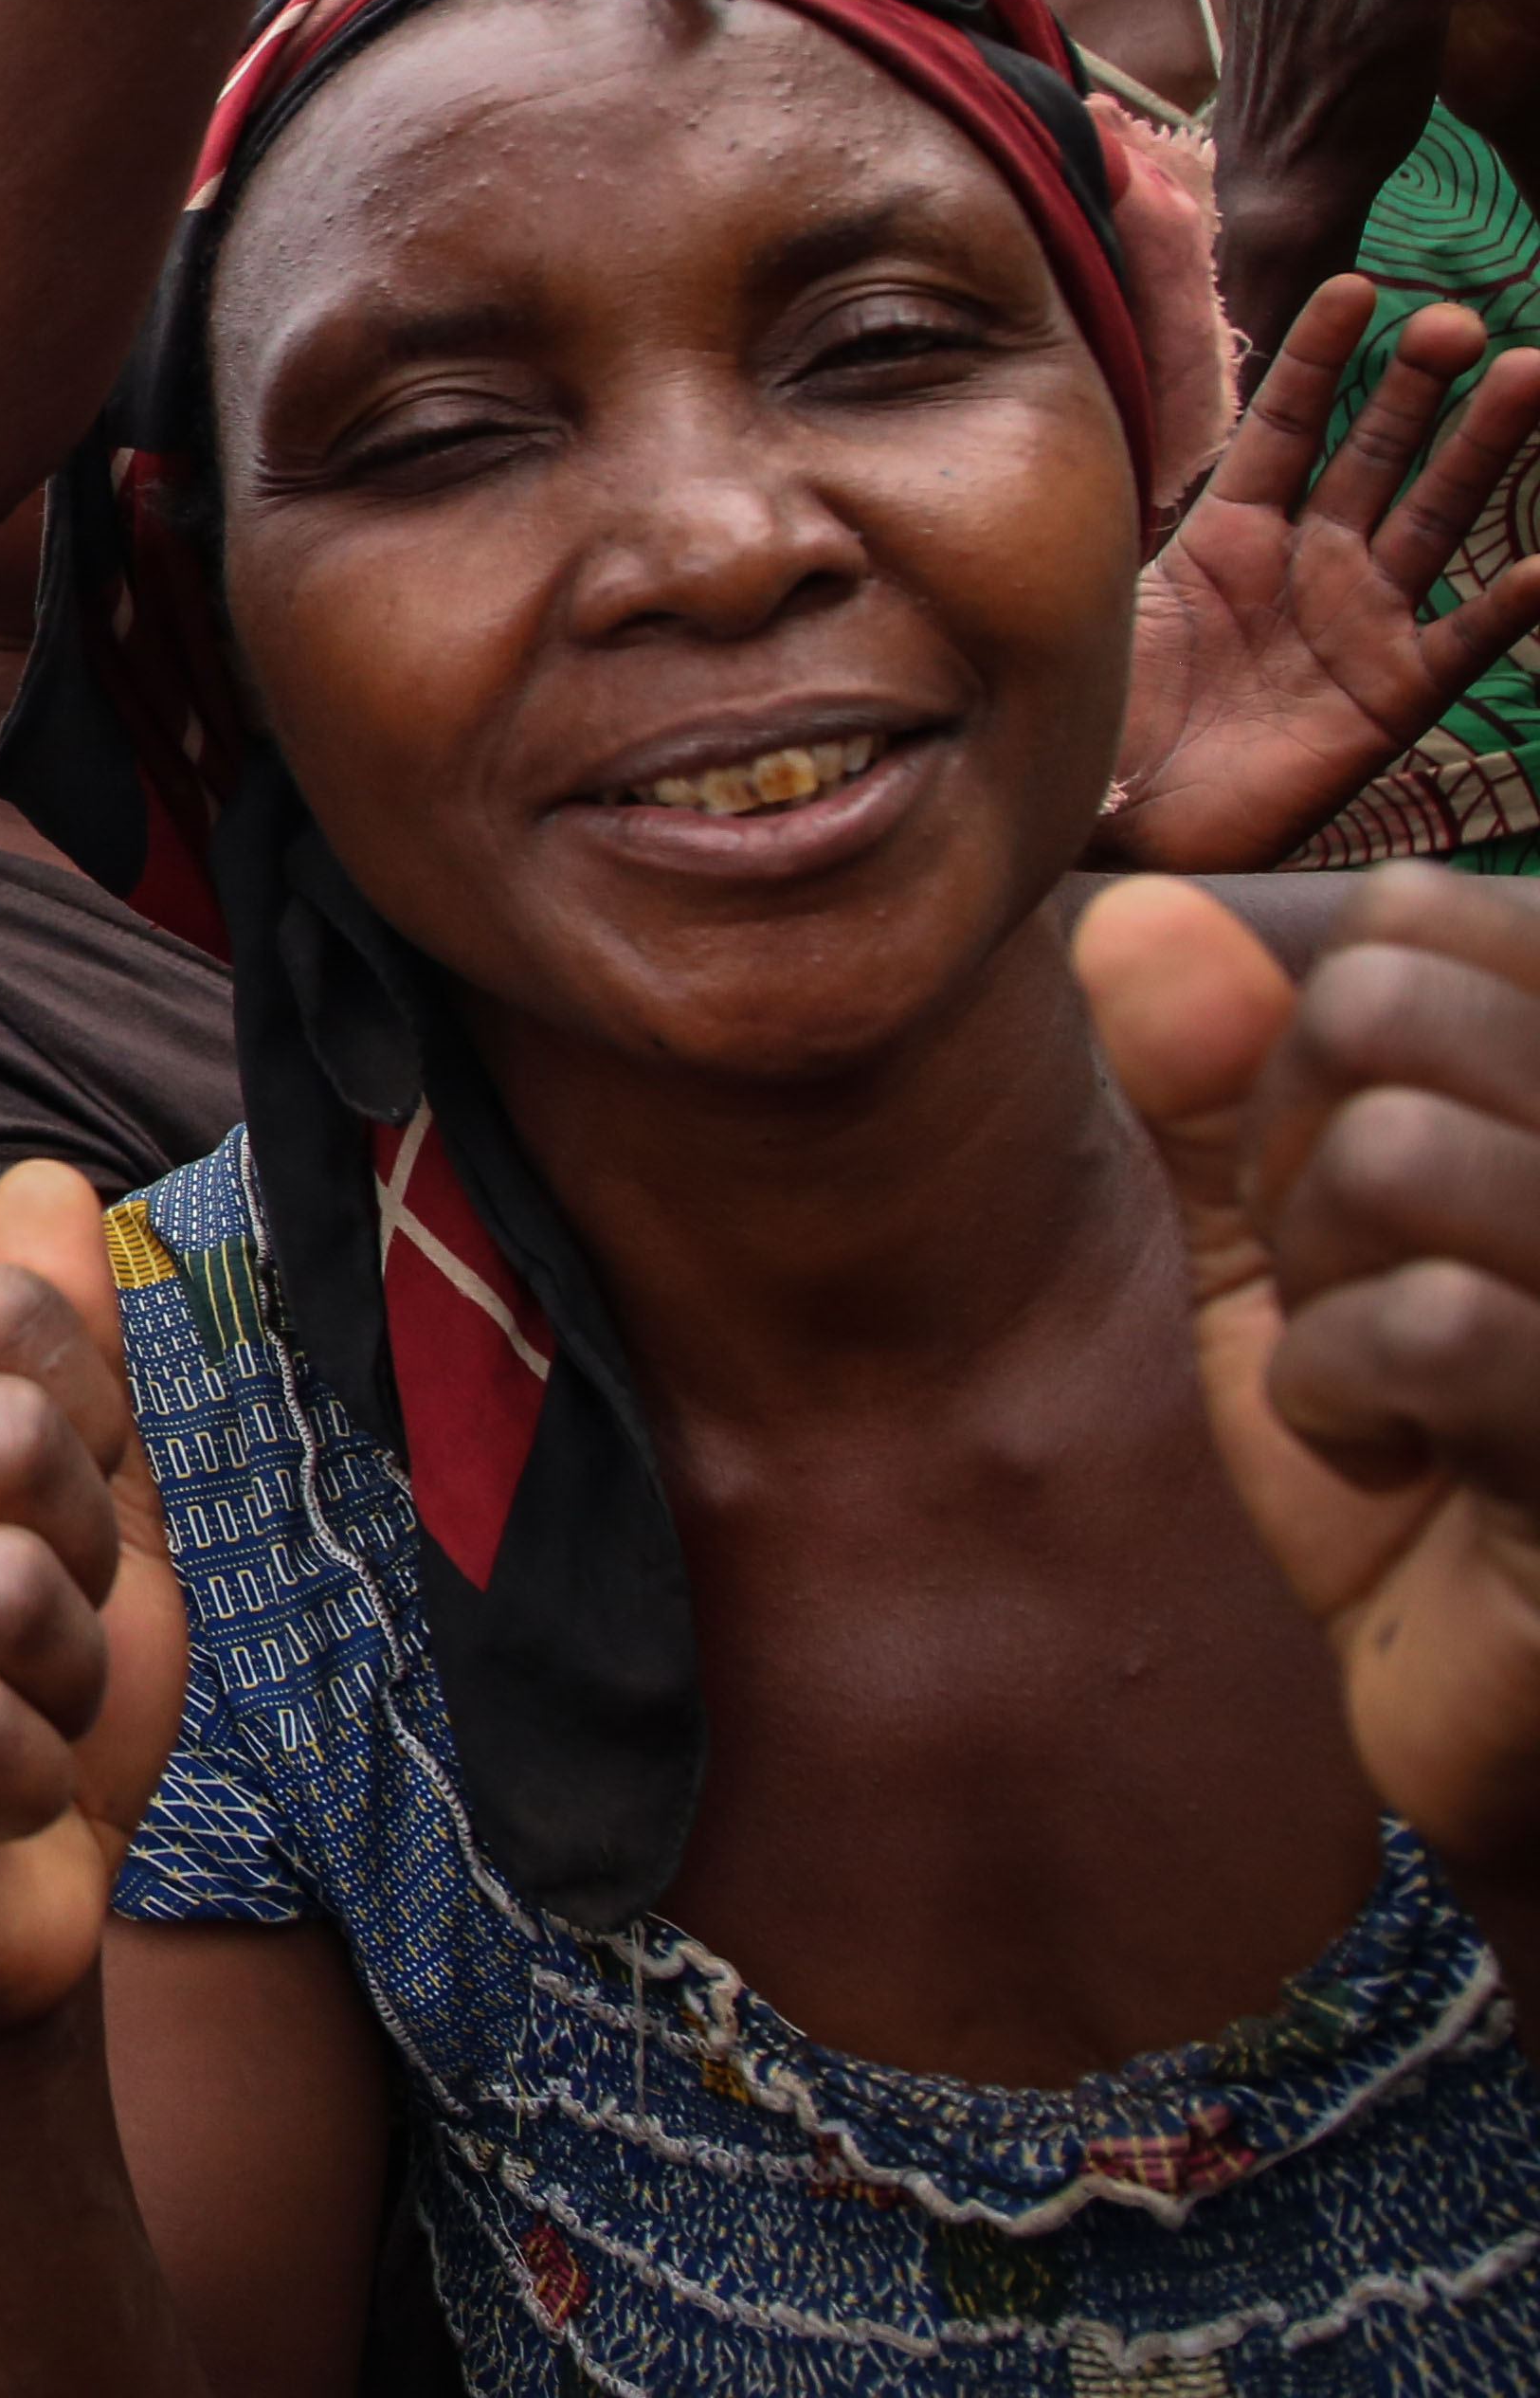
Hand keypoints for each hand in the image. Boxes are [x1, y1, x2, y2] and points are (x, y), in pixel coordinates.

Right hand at [0, 1161, 185, 2040]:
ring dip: (69, 1685)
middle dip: (84, 1565)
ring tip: (14, 1726)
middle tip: (37, 1647)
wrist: (18, 1909)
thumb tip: (44, 1173)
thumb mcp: (92, 1505)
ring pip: (8, 1587)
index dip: (88, 1429)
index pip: (1, 1316)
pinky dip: (32, 1780)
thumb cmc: (45, 1696)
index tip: (53, 1529)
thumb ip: (67, 1346)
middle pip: (9, 1436)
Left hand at [1079, 869, 1539, 1960]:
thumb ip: (1213, 1070)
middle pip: (1389, 1003)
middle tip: (1355, 1300)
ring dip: (1317, 1289)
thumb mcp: (1278, 1235)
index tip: (1345, 1204)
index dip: (1308, 1059)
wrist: (1488, 1701)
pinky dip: (1346, 1396)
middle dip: (1296, 1166)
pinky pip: (1437, 1325)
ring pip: (1401, 1150)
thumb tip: (1128, 915)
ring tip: (1377, 1386)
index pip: (1410, 922)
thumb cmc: (1408, 1451)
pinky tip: (1392, 1462)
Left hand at [1107, 277, 1539, 871]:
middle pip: (1376, 456)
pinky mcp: (1390, 696)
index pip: (1285, 425)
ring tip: (1530, 377)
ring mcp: (1358, 625)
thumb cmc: (1098, 710)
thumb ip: (1111, 513)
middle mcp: (1307, 566)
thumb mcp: (1104, 594)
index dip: (1319, 359)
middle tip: (1457, 322)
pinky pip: (1462, 640)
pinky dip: (1508, 602)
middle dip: (1417, 387)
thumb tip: (1059, 408)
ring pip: (1436, 519)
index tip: (1355, 286)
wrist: (1112, 822)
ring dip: (1484, 451)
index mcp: (1230, 533)